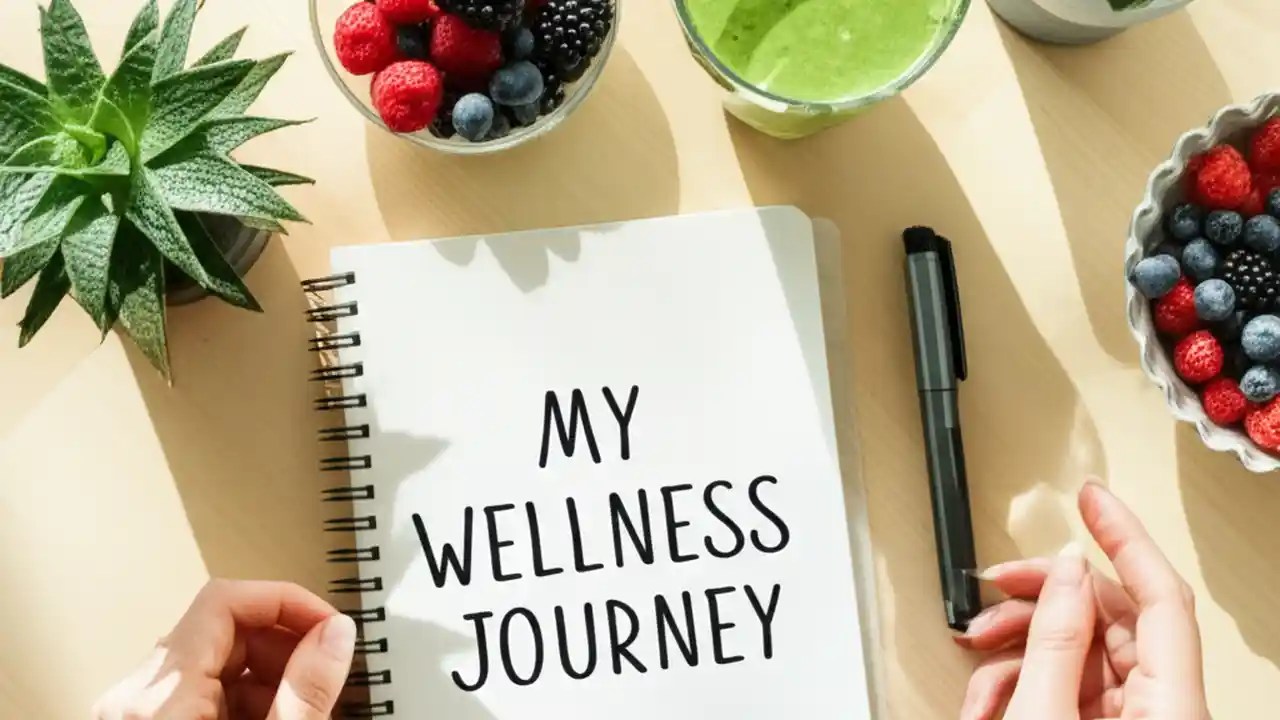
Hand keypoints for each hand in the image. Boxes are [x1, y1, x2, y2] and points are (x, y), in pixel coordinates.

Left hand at [94, 579, 356, 719]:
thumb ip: (305, 690)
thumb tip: (336, 635)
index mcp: (157, 697)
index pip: (224, 600)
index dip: (286, 600)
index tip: (328, 622)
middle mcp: (135, 700)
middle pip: (222, 630)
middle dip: (285, 645)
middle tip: (326, 667)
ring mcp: (135, 718)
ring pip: (214, 664)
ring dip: (270, 675)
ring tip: (305, 704)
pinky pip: (201, 694)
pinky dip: (246, 700)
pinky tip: (275, 718)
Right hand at [956, 482, 1210, 719]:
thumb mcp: (1041, 715)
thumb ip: (1056, 641)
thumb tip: (1066, 570)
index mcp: (1169, 704)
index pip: (1162, 596)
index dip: (1125, 536)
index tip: (1090, 495)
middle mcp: (1160, 707)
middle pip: (1111, 619)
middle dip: (1043, 597)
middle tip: (999, 579)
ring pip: (1079, 649)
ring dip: (1019, 643)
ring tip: (975, 646)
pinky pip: (1065, 683)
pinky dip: (1020, 680)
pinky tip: (986, 697)